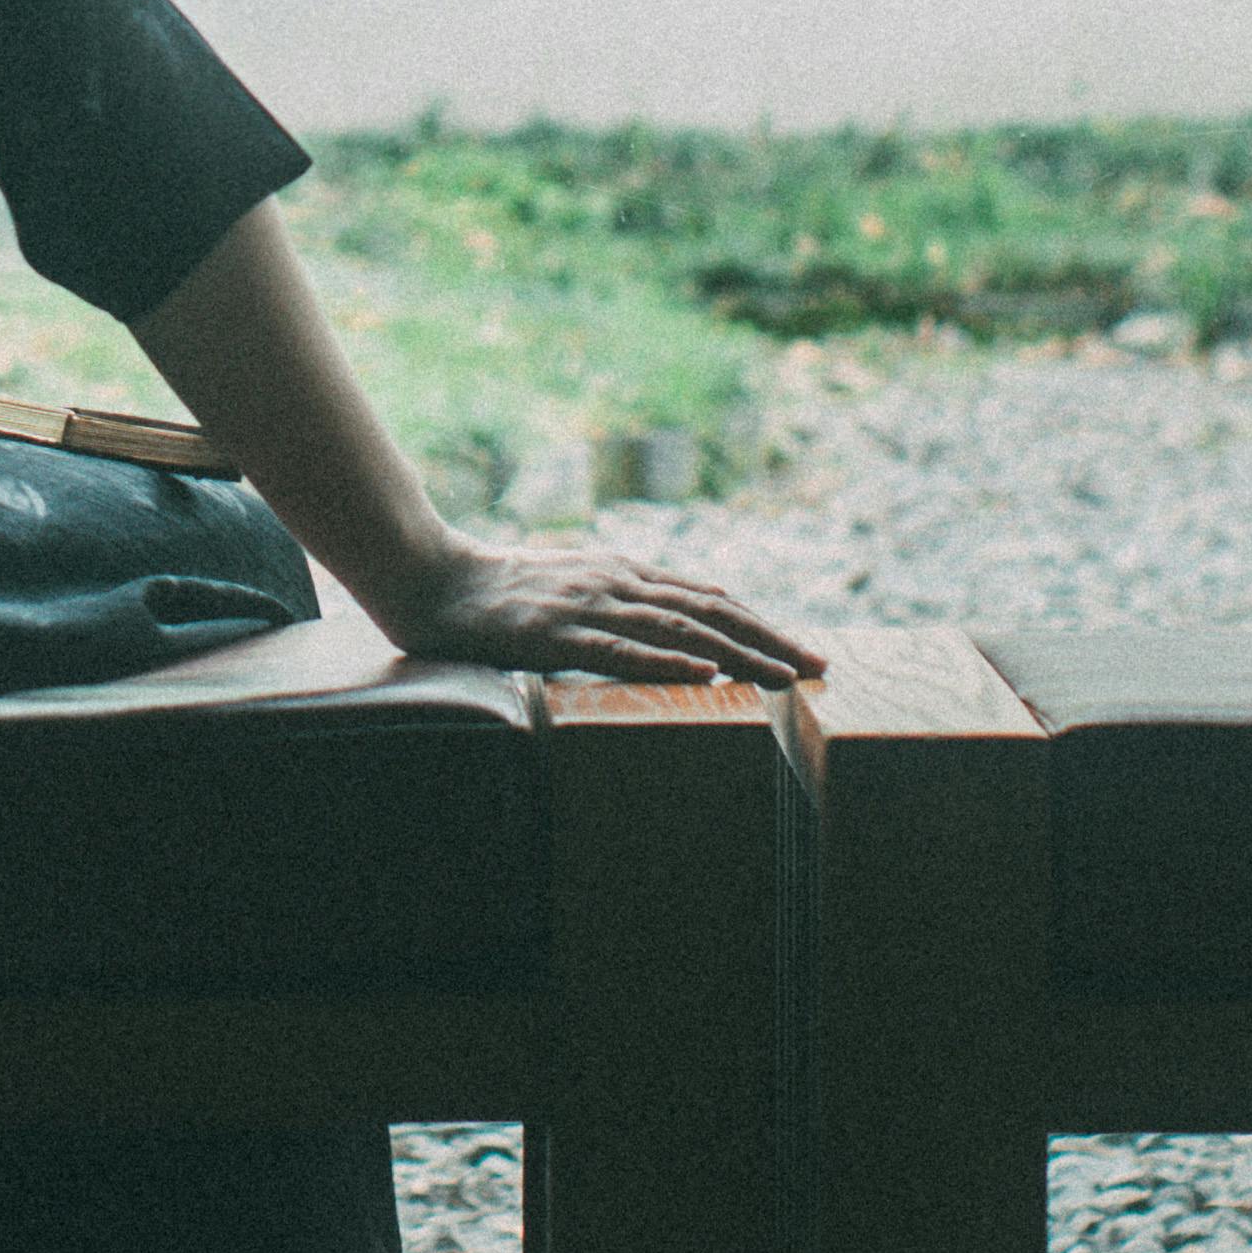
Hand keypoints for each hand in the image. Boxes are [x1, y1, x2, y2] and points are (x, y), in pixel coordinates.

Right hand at [362, 536, 823, 692]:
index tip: (805, 652)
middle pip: (710, 610)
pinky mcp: (554, 634)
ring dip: (739, 654)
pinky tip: (702, 676)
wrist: (431, 579)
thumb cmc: (500, 596)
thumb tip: (677, 638)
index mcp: (624, 574)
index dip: (762, 623)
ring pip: (679, 629)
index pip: (710, 598)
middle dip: (770, 640)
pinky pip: (619, 650)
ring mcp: (587, 606)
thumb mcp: (574, 591)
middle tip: (819, 669)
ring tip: (783, 678)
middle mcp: (617, 582)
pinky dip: (666, 662)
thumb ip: (621, 607)